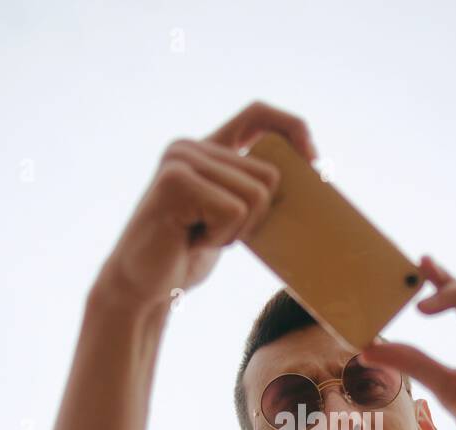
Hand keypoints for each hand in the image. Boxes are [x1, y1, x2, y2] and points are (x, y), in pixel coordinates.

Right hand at [91, 100, 317, 310]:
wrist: (141, 289)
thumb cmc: (186, 256)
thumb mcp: (228, 217)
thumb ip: (251, 189)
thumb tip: (312, 173)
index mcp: (204, 148)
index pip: (258, 114)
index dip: (292, 127)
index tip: (314, 160)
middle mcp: (190, 146)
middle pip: (269, 174)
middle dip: (254, 218)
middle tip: (211, 233)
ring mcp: (181, 160)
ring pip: (256, 195)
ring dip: (235, 231)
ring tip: (198, 237)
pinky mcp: (176, 182)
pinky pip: (234, 210)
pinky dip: (220, 237)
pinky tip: (189, 241)